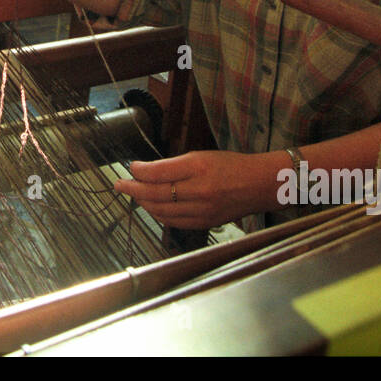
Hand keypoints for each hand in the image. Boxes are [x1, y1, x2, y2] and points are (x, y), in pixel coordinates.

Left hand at [115, 151, 263, 229]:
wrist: (259, 185)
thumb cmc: (231, 166)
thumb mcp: (202, 156)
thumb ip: (174, 166)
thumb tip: (147, 172)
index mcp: (199, 168)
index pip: (159, 172)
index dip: (139, 171)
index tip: (130, 168)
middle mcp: (200, 190)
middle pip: (156, 194)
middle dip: (133, 189)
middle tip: (120, 185)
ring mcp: (202, 210)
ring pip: (162, 210)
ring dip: (143, 203)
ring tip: (134, 195)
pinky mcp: (205, 223)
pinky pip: (174, 222)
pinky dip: (159, 215)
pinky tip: (151, 207)